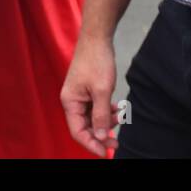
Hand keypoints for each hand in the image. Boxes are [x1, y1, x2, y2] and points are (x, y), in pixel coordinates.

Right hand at [61, 36, 119, 156]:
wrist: (97, 38)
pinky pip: (95, 108)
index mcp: (70, 102)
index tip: (105, 153)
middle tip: (116, 142)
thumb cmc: (96, 61)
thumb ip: (101, 116)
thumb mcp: (101, 90)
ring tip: (120, 116)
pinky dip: (106, 111)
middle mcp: (72, 101)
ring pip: (92, 118)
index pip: (78, 132)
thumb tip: (101, 137)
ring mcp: (80, 96)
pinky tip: (117, 108)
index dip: (91, 144)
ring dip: (106, 121)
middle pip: (85, 127)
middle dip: (101, 135)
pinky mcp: (87, 91)